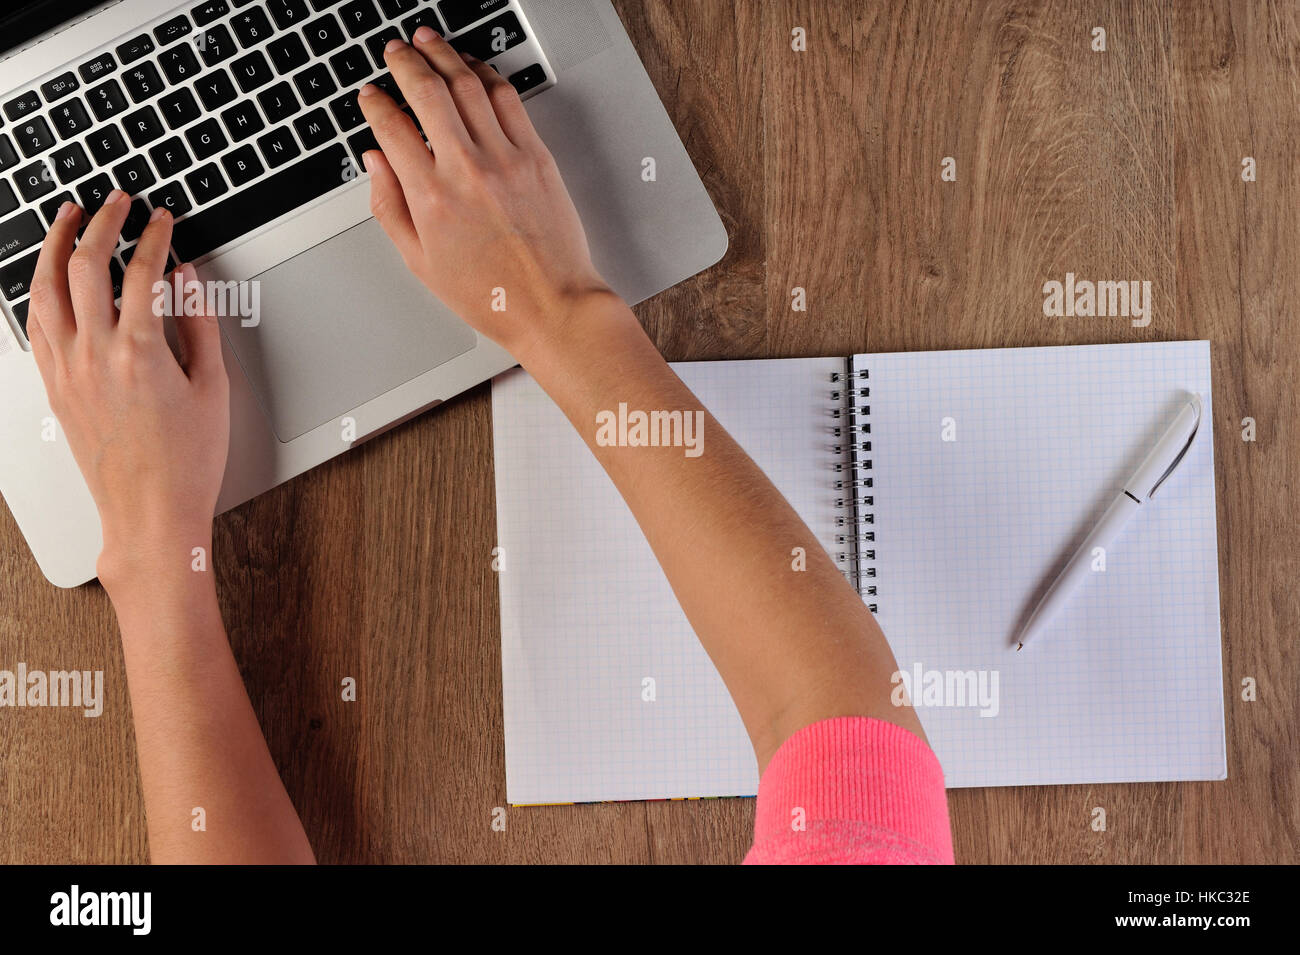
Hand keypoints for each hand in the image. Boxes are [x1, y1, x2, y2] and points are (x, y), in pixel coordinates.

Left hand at [25, 193, 228, 581]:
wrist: (150, 513)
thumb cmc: (187, 461)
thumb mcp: (213, 388)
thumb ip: (200, 325)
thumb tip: (190, 280)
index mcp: (140, 350)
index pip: (142, 271)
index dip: (154, 236)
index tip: (163, 220)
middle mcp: (94, 354)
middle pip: (84, 265)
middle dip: (102, 222)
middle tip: (116, 201)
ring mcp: (66, 369)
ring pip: (45, 287)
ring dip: (54, 244)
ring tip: (67, 218)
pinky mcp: (54, 386)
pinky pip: (36, 323)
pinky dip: (41, 289)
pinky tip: (49, 277)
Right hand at [358, 27, 615, 358]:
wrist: (552, 306)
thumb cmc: (491, 295)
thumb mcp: (421, 262)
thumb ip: (390, 206)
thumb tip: (374, 162)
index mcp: (430, 197)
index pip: (390, 127)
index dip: (374, 103)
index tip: (370, 95)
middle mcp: (465, 170)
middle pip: (427, 91)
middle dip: (405, 61)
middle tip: (395, 50)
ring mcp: (504, 158)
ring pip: (467, 84)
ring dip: (443, 55)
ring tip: (428, 42)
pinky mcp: (536, 156)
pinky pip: (508, 99)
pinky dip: (485, 75)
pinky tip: (473, 68)